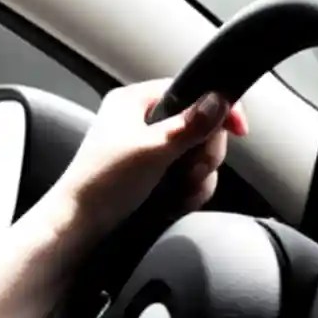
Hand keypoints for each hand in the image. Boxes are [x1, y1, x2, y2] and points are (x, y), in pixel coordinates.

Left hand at [46, 79, 247, 239]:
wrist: (79, 228)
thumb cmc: (100, 185)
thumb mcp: (152, 150)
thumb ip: (190, 125)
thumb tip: (220, 98)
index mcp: (135, 101)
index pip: (192, 90)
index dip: (219, 108)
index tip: (239, 129)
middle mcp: (144, 121)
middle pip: (202, 126)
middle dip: (204, 154)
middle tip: (191, 171)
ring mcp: (151, 150)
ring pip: (199, 156)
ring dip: (197, 178)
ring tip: (178, 191)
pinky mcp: (155, 175)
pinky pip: (189, 177)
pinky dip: (188, 191)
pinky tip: (175, 202)